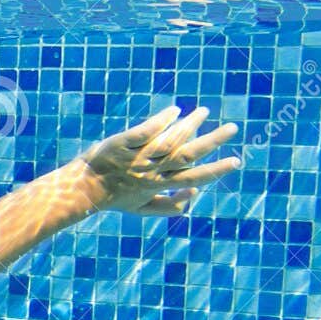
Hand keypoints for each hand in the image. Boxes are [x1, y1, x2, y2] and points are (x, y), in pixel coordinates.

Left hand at [73, 104, 242, 216]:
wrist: (83, 188)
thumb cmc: (114, 199)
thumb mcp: (142, 210)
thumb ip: (170, 206)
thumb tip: (195, 195)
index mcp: (159, 186)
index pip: (194, 178)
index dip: (216, 170)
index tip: (237, 160)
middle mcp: (151, 171)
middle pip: (187, 155)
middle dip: (212, 142)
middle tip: (233, 128)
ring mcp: (137, 156)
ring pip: (169, 140)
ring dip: (190, 125)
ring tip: (205, 112)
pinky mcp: (123, 142)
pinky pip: (145, 131)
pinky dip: (161, 120)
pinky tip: (175, 110)